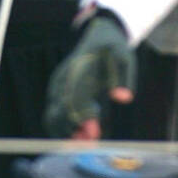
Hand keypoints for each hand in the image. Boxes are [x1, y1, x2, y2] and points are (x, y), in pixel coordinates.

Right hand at [44, 10, 135, 139]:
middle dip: (74, 131)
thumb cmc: (113, 48)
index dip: (83, 118)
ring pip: (53, 117)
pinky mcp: (57, 93)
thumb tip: (124, 98)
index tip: (96, 133)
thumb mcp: (124, 57)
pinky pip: (55, 116)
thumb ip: (125, 78)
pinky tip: (84, 134)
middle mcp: (63, 79)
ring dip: (68, 134)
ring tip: (90, 140)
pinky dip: (65, 130)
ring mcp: (57, 86)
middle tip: (94, 142)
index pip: (74, 98)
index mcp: (78, 68)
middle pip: (58, 112)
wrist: (99, 35)